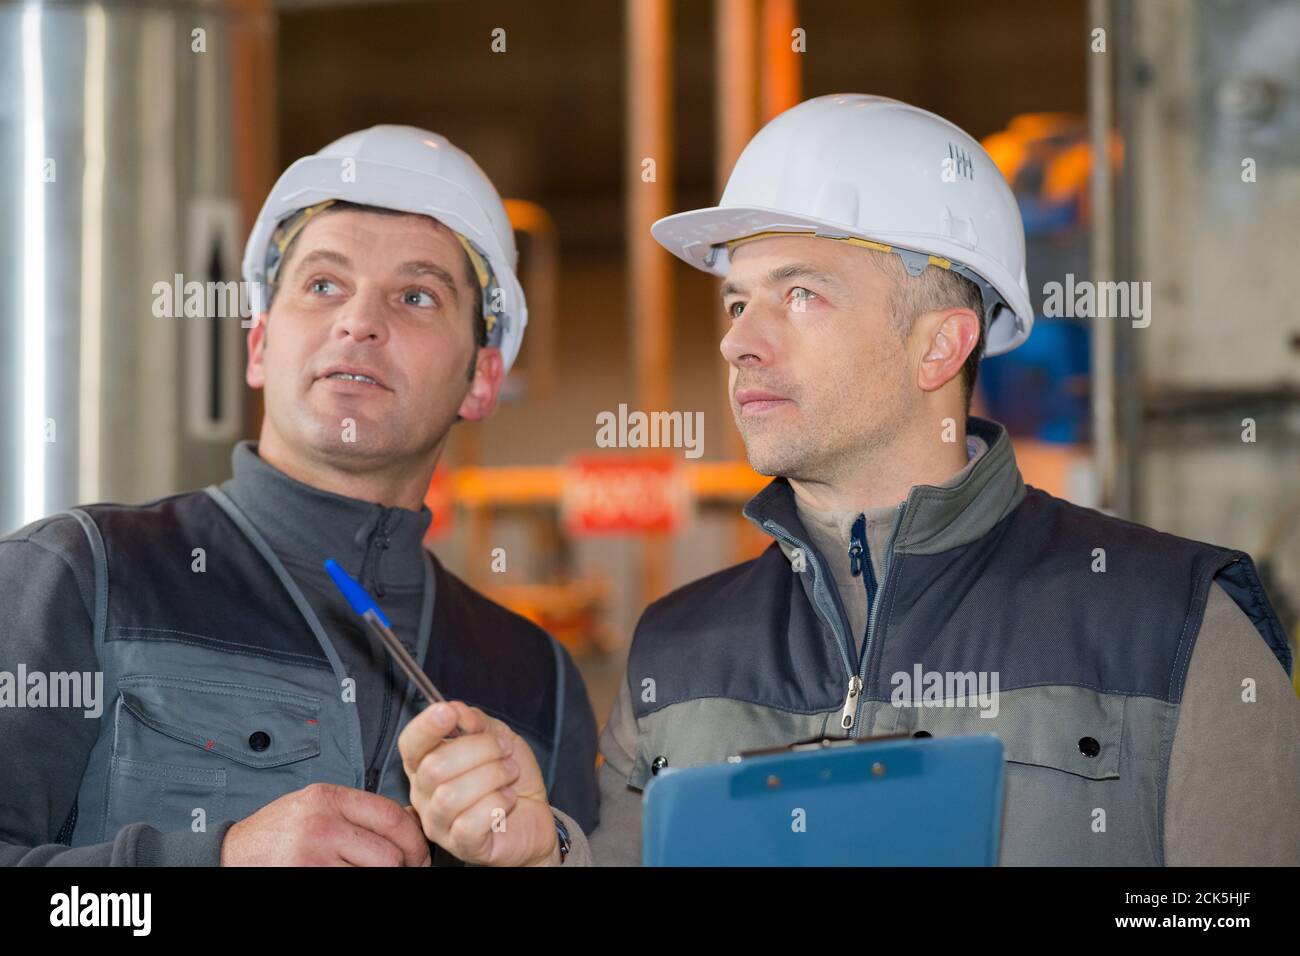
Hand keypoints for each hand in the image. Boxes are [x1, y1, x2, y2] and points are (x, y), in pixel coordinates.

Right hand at [220, 782, 430, 865]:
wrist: (231, 854)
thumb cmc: (279, 831)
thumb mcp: (317, 806)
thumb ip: (358, 811)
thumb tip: (408, 824)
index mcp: (329, 798)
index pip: (393, 817)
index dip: (415, 841)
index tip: (419, 855)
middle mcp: (321, 825)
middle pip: (389, 855)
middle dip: (403, 868)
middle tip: (403, 871)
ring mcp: (311, 857)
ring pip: (375, 876)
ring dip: (382, 879)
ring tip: (374, 875)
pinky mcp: (304, 879)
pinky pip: (350, 887)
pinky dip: (358, 885)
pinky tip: (351, 879)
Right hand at [399, 700, 560, 865]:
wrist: (535, 816)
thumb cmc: (511, 778)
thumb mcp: (498, 737)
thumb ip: (477, 722)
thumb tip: (458, 711)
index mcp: (426, 764)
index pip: (410, 744)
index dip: (425, 726)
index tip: (450, 712)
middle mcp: (424, 795)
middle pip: (434, 766)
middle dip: (480, 749)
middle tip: (504, 751)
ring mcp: (439, 824)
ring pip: (450, 795)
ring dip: (492, 776)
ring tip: (509, 774)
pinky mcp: (462, 846)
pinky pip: (470, 823)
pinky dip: (497, 804)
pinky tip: (507, 800)